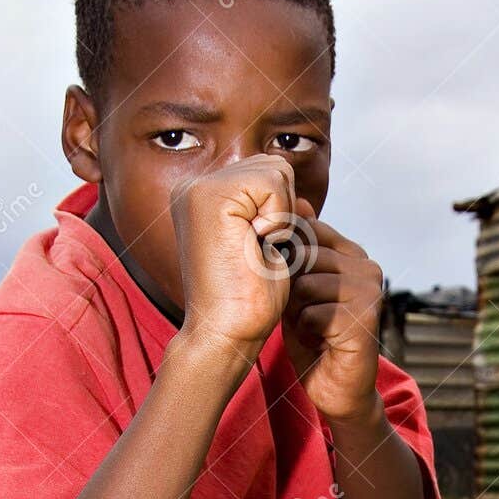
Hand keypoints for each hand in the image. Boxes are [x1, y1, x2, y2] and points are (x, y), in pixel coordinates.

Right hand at [170, 157, 298, 361]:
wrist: (226, 332)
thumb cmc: (247, 299)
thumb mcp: (269, 246)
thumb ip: (278, 212)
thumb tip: (305, 200)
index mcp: (203, 195)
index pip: (266, 173)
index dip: (282, 211)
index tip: (261, 247)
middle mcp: (194, 186)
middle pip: (273, 165)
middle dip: (283, 209)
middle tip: (258, 250)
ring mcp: (196, 187)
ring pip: (274, 171)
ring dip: (281, 215)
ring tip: (254, 248)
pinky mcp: (208, 196)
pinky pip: (272, 184)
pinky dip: (277, 218)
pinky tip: (254, 245)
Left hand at [281, 207, 384, 421]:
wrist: (334, 388)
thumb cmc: (312, 337)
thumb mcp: (295, 286)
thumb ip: (293, 249)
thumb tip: (296, 201)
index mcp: (353, 253)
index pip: (308, 230)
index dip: (287, 257)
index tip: (291, 288)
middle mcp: (367, 267)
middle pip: (304, 255)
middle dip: (291, 287)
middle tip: (303, 313)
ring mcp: (370, 291)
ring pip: (306, 283)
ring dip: (298, 310)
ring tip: (311, 327)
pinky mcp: (365, 318)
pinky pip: (313, 311)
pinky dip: (306, 330)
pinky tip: (320, 340)